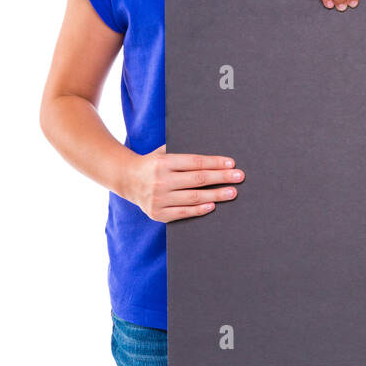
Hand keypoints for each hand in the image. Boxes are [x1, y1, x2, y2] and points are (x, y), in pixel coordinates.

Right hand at [123, 145, 243, 221]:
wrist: (126, 179)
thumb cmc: (152, 163)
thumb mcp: (162, 152)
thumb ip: (182, 152)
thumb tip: (211, 153)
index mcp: (163, 162)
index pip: (195, 162)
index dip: (215, 163)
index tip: (232, 164)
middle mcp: (160, 180)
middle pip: (198, 179)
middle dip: (221, 178)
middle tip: (239, 177)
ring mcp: (158, 198)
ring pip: (193, 197)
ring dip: (216, 195)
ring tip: (232, 192)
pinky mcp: (157, 213)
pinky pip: (183, 213)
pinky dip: (199, 209)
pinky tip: (212, 205)